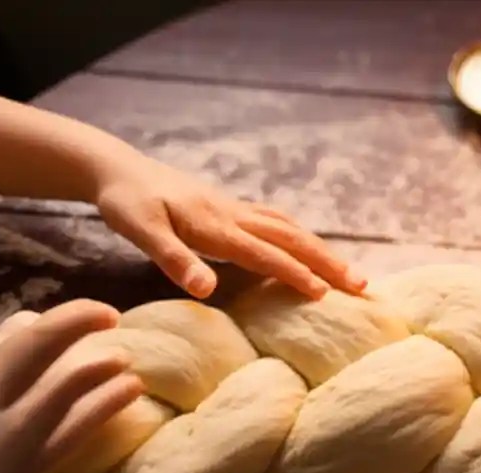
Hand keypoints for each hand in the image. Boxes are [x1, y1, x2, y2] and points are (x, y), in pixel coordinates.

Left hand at [94, 154, 364, 299]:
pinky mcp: (230, 209)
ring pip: (289, 229)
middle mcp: (233, 215)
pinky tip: (307, 247)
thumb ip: (174, 259)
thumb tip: (206, 289)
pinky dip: (300, 237)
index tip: (324, 295)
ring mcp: (234, 210)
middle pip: (291, 238)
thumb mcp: (139, 232)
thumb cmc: (126, 203)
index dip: (295, 274)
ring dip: (321, 250)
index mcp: (215, 225)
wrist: (118, 169)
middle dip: (328, 261)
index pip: (265, 253)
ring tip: (348, 273)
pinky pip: (276, 223)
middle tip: (362, 285)